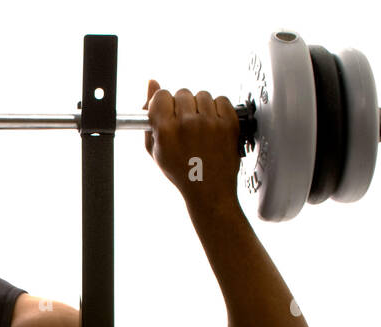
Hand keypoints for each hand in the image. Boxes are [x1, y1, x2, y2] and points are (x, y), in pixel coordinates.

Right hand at [143, 79, 239, 209]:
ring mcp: (210, 122)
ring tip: (200, 127)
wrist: (209, 189)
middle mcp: (188, 124)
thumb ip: (150, 116)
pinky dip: (217, 109)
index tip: (167, 112)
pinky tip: (213, 125)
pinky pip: (221, 99)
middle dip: (182, 106)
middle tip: (185, 125)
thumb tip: (151, 83)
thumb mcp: (156, 149)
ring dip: (200, 107)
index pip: (161, 95)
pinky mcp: (229, 123)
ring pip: (202, 94)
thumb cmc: (182, 172)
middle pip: (182, 92)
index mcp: (166, 131)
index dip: (163, 103)